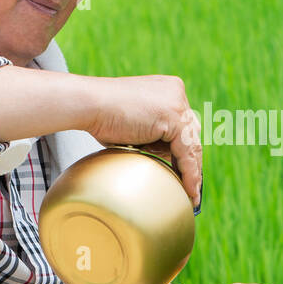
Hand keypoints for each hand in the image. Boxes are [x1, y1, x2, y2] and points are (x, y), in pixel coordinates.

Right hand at [82, 75, 202, 208]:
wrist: (89, 105)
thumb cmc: (103, 117)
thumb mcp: (136, 125)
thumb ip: (152, 136)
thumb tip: (164, 158)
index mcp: (169, 89)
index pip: (184, 125)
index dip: (186, 151)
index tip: (184, 171)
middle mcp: (176, 92)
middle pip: (192, 134)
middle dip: (192, 162)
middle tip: (192, 186)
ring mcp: (177, 102)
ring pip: (192, 144)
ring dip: (193, 172)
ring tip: (192, 194)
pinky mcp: (174, 116)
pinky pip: (187, 151)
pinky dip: (189, 174)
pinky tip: (190, 191)